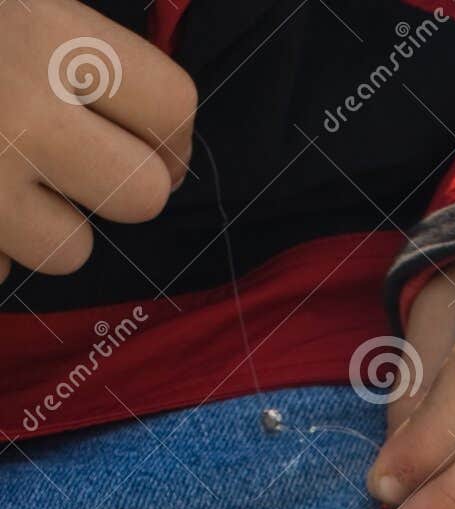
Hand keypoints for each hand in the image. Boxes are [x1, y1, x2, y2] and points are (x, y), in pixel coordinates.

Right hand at [0, 0, 196, 280]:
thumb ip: (80, 45)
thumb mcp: (22, 2)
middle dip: (122, 186)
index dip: (172, 133)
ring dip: (51, 225)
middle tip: (89, 165)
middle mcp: (24, 112)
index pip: (172, 106)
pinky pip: (3, 270)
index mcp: (49, 35)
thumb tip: (151, 109)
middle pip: (143, 195)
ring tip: (9, 178)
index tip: (156, 140)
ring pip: (72, 250)